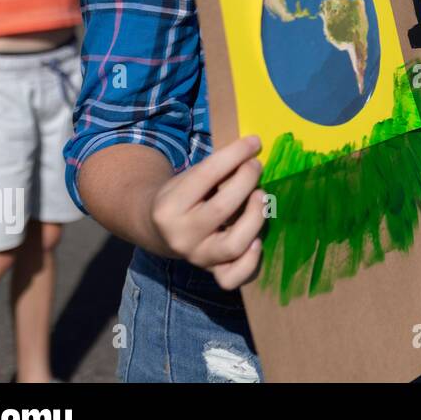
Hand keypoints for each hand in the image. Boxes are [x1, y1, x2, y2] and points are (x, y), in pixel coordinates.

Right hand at [149, 134, 266, 289]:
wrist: (159, 231)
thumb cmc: (182, 197)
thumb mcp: (188, 178)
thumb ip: (216, 169)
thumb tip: (253, 149)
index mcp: (169, 206)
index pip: (206, 176)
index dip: (234, 156)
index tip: (254, 142)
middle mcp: (181, 236)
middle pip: (222, 209)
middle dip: (246, 182)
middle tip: (256, 167)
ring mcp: (197, 258)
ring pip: (234, 245)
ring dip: (255, 217)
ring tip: (261, 197)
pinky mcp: (212, 272)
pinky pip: (234, 277)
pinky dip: (251, 261)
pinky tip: (257, 240)